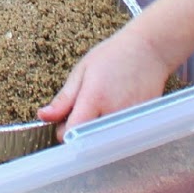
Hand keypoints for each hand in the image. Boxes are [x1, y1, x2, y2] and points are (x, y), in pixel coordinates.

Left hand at [38, 21, 176, 136]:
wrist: (149, 51)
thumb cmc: (114, 57)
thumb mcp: (82, 72)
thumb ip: (64, 99)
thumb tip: (43, 117)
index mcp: (95, 98)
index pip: (72, 133)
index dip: (63, 131)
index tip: (64, 122)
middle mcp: (113, 112)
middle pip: (88, 142)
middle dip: (79, 134)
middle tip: (82, 114)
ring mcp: (129, 120)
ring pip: (104, 142)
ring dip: (95, 133)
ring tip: (100, 110)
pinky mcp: (141, 123)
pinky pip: (119, 137)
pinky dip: (111, 130)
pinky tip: (114, 111)